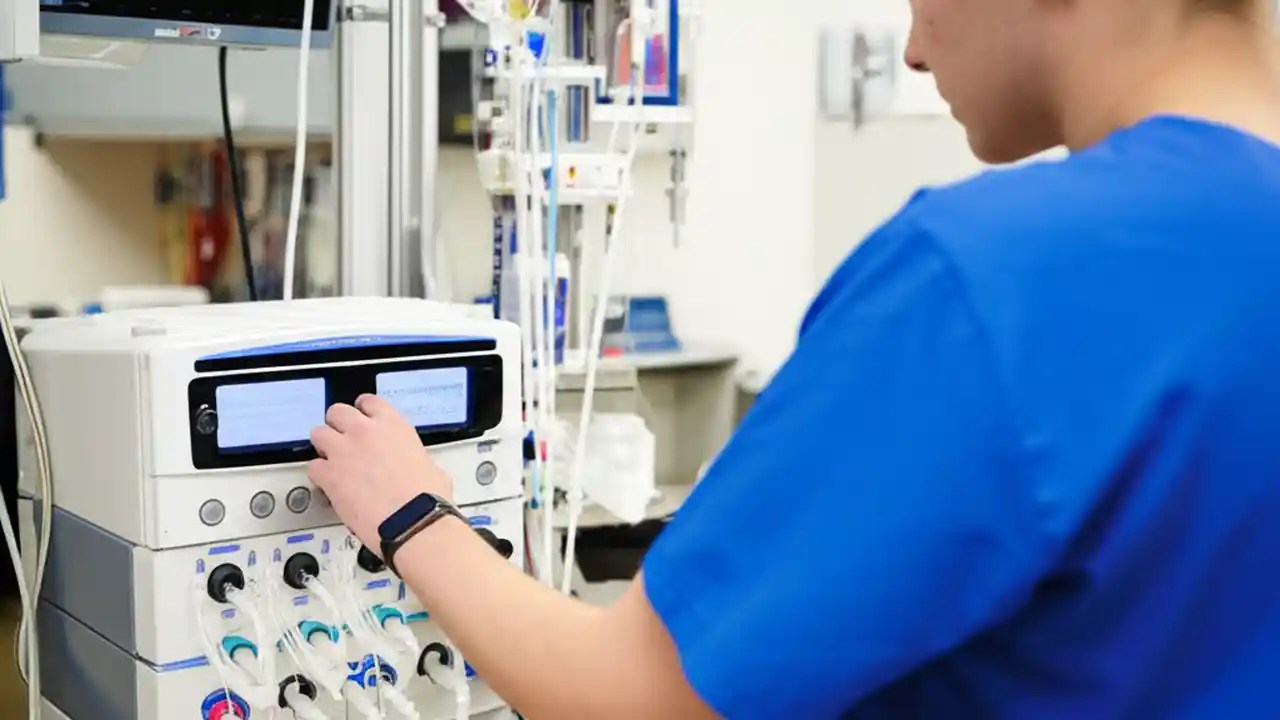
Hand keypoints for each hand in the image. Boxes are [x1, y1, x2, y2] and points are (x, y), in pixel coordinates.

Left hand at [307, 394, 453, 552]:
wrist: (413, 520)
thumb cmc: (426, 497)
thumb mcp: (429, 465)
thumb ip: (412, 456)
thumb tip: (413, 466)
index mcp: (393, 425)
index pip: (368, 402)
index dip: (362, 411)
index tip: (361, 419)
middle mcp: (364, 431)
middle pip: (337, 412)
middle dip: (338, 426)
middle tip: (344, 441)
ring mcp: (343, 451)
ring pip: (318, 433)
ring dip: (324, 446)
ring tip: (332, 461)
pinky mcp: (329, 474)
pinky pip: (312, 466)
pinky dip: (319, 475)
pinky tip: (329, 484)